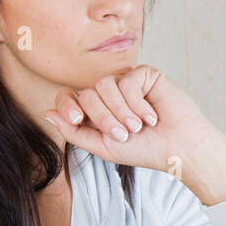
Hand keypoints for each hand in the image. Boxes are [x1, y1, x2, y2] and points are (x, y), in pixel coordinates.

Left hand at [43, 65, 211, 173]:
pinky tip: (152, 116)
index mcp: (96, 112)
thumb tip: (47, 113)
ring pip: (104, 86)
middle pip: (86, 94)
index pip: (69, 98)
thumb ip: (74, 132)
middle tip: (123, 134)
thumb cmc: (145, 150)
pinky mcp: (144, 74)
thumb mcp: (103, 147)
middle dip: (102, 117)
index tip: (77, 120)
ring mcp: (126, 83)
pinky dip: (137, 103)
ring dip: (120, 112)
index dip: (69, 106)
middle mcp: (109, 95)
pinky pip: (127, 81)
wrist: (178, 148)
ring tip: (138, 127)